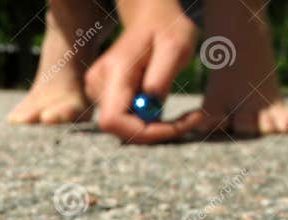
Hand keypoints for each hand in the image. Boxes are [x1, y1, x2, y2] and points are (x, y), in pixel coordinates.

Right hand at [85, 1, 200, 143]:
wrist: (150, 20)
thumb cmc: (166, 29)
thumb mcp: (176, 46)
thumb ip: (163, 75)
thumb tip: (152, 104)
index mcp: (115, 70)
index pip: (113, 119)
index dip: (142, 132)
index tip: (176, 126)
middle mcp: (99, 83)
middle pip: (118, 128)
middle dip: (154, 130)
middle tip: (190, 118)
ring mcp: (97, 90)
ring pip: (124, 127)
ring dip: (153, 125)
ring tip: (177, 106)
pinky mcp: (104, 96)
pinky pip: (125, 121)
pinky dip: (148, 120)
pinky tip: (160, 102)